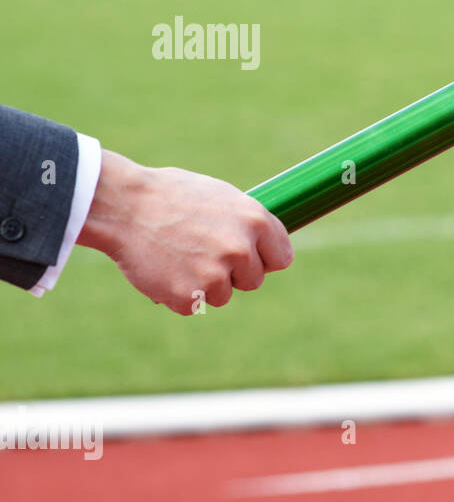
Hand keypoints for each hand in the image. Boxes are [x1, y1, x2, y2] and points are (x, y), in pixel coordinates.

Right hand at [77, 150, 293, 314]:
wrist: (123, 205)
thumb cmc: (171, 195)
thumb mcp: (221, 197)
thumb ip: (247, 224)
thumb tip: (265, 245)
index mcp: (256, 221)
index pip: (281, 258)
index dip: (263, 259)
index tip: (248, 257)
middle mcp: (241, 250)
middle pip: (253, 280)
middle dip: (233, 273)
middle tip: (201, 252)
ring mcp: (215, 275)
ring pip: (223, 295)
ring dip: (204, 284)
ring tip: (178, 256)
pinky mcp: (189, 296)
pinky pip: (193, 305)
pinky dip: (179, 294)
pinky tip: (164, 269)